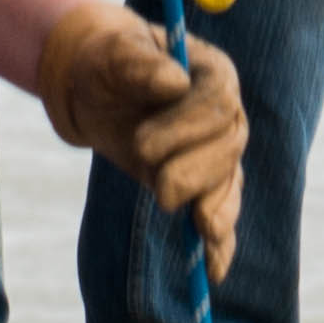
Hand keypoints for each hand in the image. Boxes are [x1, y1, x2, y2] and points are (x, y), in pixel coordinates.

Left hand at [34, 0, 247, 276]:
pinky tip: (214, 269)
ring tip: (199, 228)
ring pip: (227, 184)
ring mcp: (217, 152)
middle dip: (195, 171)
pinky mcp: (203, 183)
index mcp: (212, 73)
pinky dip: (219, 244)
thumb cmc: (105, 63)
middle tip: (159, 188)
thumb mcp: (112, 53)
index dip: (187, 127)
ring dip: (214, 207)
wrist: (96, 89)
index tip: (142, 146)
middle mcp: (224, 114)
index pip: (217, 104)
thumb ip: (140, 63)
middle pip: (227, 148)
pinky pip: (220, 214)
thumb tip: (174, 82)